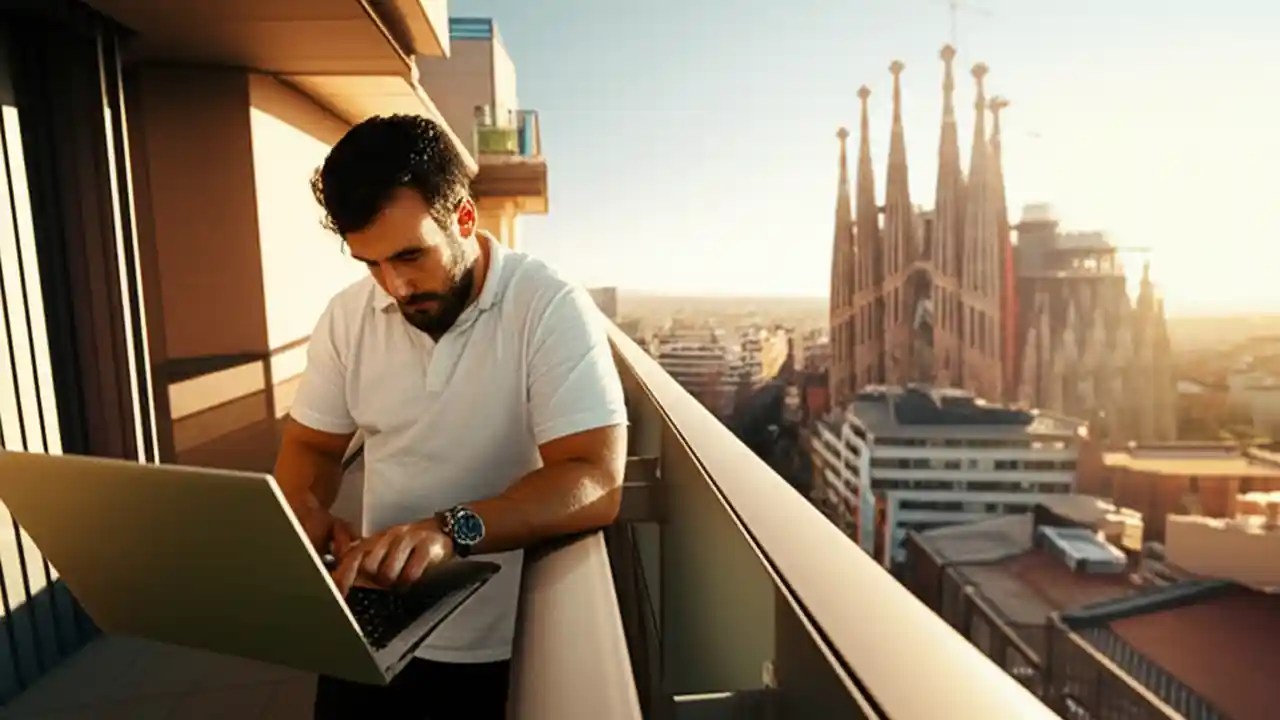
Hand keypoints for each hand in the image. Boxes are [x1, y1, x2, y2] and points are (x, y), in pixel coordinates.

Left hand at [332, 519, 453, 595]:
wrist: (446, 529)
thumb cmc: (413, 545)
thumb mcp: (387, 549)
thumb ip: (366, 562)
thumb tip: (344, 581)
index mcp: (377, 539)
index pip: (353, 555)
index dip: (343, 575)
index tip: (339, 593)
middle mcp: (390, 536)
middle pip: (369, 567)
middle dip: (376, 579)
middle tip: (387, 581)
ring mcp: (409, 539)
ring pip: (388, 573)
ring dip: (395, 582)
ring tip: (403, 578)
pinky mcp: (427, 546)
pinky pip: (411, 573)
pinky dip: (410, 581)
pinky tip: (413, 579)